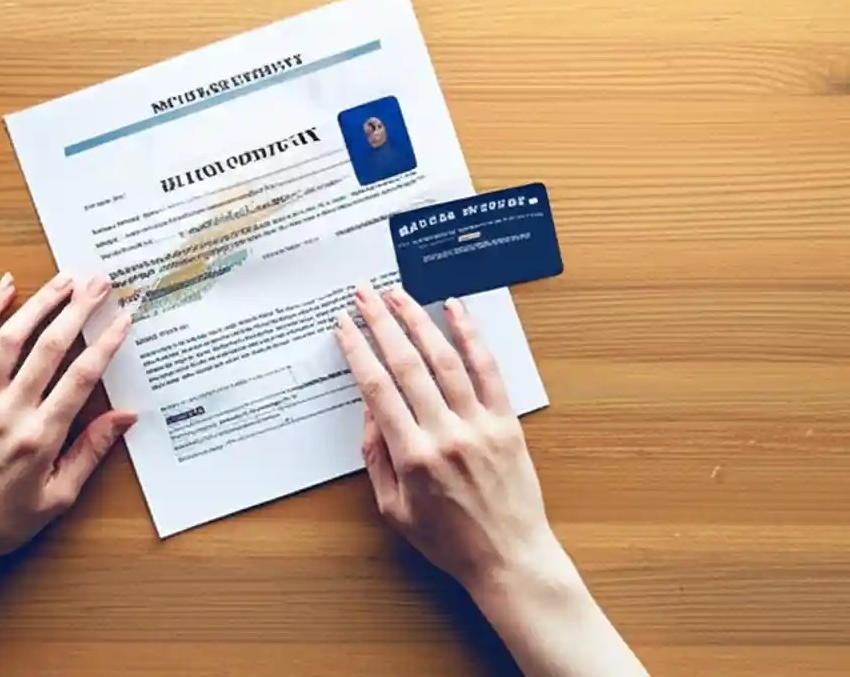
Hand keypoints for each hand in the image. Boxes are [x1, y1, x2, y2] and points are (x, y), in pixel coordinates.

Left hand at [0, 272, 134, 577]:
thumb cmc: (0, 523)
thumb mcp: (57, 497)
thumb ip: (91, 451)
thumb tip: (126, 416)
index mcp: (39, 439)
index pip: (81, 378)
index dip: (106, 343)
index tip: (124, 317)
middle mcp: (7, 413)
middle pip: (49, 347)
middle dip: (77, 308)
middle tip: (99, 281)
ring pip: (10, 338)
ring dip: (39, 302)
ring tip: (64, 278)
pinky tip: (4, 288)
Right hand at [335, 286, 565, 593]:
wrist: (509, 558)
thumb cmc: (447, 540)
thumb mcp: (393, 509)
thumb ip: (377, 457)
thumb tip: (369, 408)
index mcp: (412, 457)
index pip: (377, 389)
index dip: (357, 351)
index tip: (343, 326)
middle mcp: (446, 435)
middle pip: (407, 365)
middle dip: (381, 324)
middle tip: (364, 294)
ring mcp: (479, 426)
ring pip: (445, 360)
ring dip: (419, 320)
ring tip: (399, 293)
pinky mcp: (506, 423)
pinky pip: (488, 370)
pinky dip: (471, 336)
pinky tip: (455, 309)